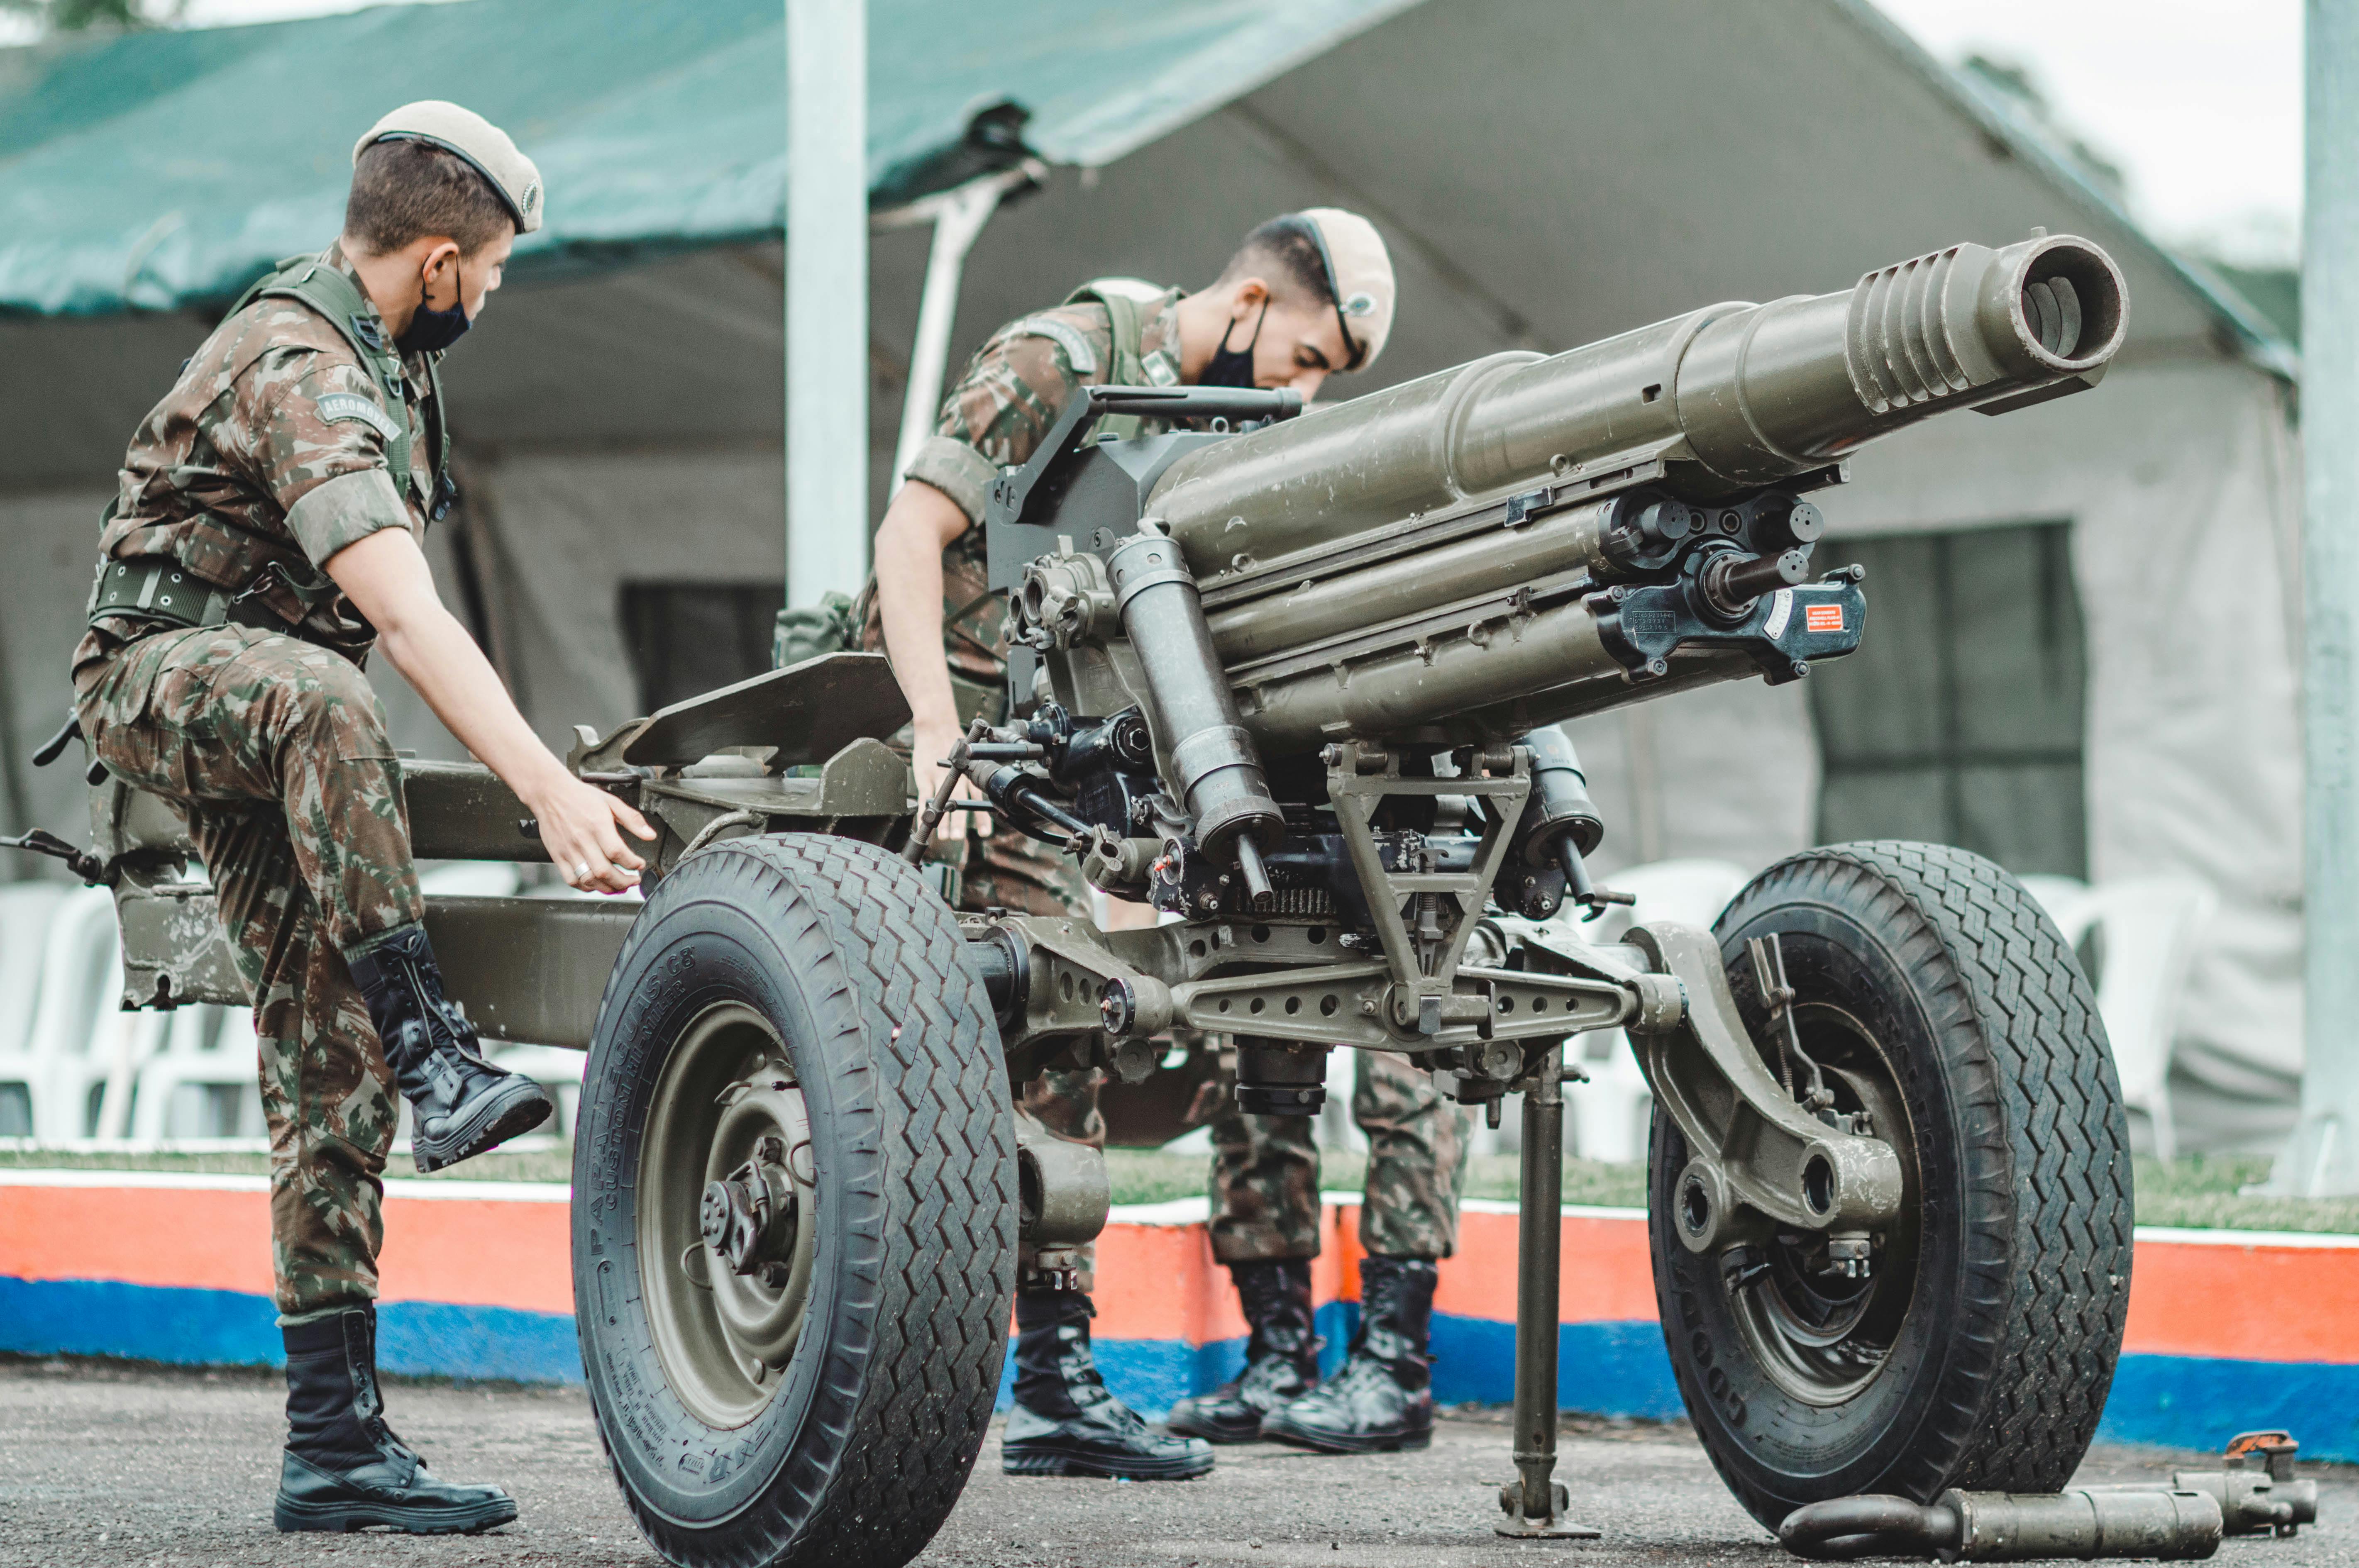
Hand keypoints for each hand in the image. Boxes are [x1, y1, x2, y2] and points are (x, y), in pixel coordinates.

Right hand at [528, 775, 657, 892]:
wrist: (549, 793)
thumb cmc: (580, 797)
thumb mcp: (611, 802)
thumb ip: (632, 819)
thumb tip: (650, 835)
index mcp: (597, 825)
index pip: (617, 852)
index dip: (632, 863)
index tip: (640, 864)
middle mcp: (582, 840)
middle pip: (604, 871)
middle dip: (623, 881)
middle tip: (633, 880)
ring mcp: (568, 850)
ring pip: (588, 879)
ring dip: (607, 888)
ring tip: (618, 886)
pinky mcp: (557, 856)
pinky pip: (571, 880)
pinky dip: (586, 887)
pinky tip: (596, 884)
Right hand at [912, 719, 979, 844]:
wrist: (936, 726)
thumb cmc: (954, 744)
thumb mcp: (969, 759)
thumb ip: (973, 777)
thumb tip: (980, 796)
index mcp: (968, 774)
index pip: (978, 799)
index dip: (981, 816)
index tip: (984, 833)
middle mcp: (955, 777)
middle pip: (959, 802)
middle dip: (959, 822)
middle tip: (960, 838)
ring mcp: (938, 777)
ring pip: (941, 802)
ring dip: (942, 820)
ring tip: (944, 837)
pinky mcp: (923, 776)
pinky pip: (923, 797)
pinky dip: (923, 811)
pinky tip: (924, 823)